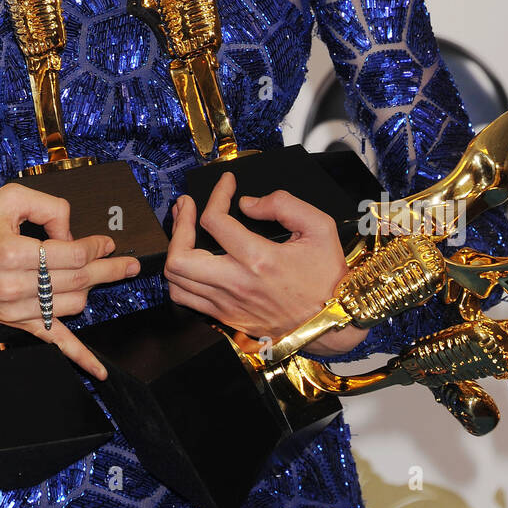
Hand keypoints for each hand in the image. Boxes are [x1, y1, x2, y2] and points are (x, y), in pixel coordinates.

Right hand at [0, 183, 138, 378]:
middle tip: (131, 263)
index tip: (106, 241)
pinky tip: (100, 369)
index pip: (73, 254)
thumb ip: (48, 208)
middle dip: (110, 269)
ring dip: (91, 291)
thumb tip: (73, 233)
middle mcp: (16, 286)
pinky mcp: (13, 323)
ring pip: (72, 305)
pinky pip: (52, 341)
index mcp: (14, 253)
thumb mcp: (7, 199)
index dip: (96, 246)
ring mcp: (15, 310)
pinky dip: (79, 357)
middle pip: (79, 280)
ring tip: (98, 276)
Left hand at [165, 172, 367, 355]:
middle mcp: (237, 285)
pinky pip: (186, 299)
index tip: (226, 184)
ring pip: (177, 280)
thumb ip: (283, 204)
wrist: (332, 322)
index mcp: (260, 260)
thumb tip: (248, 203)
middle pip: (180, 258)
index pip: (215, 221)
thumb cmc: (327, 276)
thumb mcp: (319, 227)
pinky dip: (181, 275)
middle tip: (187, 207)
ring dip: (174, 249)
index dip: (216, 194)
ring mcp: (228, 305)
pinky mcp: (226, 317)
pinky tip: (191, 258)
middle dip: (178, 226)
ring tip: (183, 227)